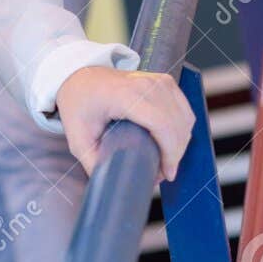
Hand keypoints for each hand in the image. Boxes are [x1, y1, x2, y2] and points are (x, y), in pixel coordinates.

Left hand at [54, 66, 193, 181]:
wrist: (79, 76)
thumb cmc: (78, 103)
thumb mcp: (78, 137)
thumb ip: (94, 163)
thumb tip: (113, 185)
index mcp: (125, 95)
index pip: (162, 125)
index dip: (170, 153)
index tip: (166, 174)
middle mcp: (146, 84)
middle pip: (177, 124)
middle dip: (175, 153)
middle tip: (161, 172)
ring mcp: (157, 80)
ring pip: (185, 118)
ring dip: (180, 142)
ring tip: (164, 160)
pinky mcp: (164, 82)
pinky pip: (184, 109)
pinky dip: (182, 128)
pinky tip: (171, 143)